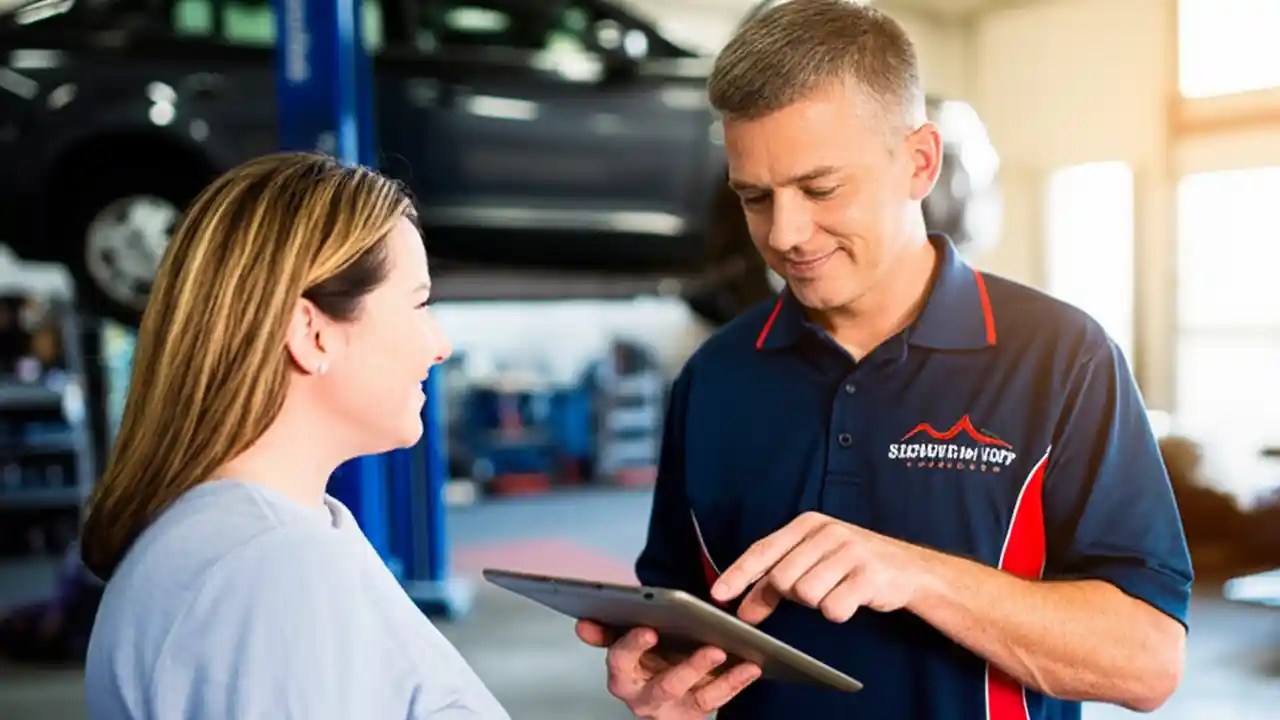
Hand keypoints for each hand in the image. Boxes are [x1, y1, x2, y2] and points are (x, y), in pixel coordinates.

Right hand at [576, 619, 761, 718]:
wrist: (664, 686)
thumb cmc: (645, 655)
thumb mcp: (625, 644)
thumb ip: (607, 632)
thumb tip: (583, 623)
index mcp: (621, 674)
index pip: (620, 660)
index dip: (633, 646)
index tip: (649, 630)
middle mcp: (643, 696)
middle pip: (664, 685)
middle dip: (688, 668)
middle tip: (711, 647)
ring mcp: (670, 708)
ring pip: (694, 695)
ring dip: (716, 675)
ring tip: (729, 652)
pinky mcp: (693, 713)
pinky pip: (715, 700)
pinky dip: (734, 682)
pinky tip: (751, 665)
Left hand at [710, 511, 929, 624]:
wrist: (909, 570)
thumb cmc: (853, 565)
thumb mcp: (813, 563)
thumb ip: (775, 584)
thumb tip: (743, 610)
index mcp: (808, 524)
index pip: (763, 550)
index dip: (738, 574)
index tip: (718, 595)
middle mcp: (827, 532)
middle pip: (783, 578)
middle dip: (791, 594)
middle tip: (816, 589)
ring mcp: (849, 552)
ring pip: (806, 594)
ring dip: (818, 602)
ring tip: (836, 590)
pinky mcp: (868, 576)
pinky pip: (833, 608)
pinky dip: (838, 611)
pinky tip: (851, 600)